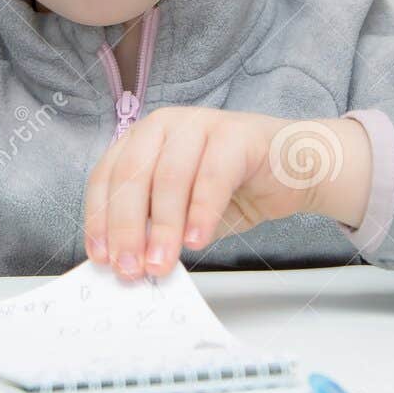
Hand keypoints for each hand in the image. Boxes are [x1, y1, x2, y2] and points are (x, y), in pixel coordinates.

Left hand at [83, 108, 370, 280]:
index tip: (101, 257)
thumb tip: (127, 262)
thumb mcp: (182, 212)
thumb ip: (154, 227)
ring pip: (169, 176)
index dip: (99, 218)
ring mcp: (199, 124)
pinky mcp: (237, 134)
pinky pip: (212, 175)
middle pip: (132, 176)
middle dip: (126, 227)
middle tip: (129, 268)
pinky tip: (196, 241)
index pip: (106, 177)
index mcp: (141, 140)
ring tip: (161, 264)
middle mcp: (164, 126)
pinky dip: (201, 212)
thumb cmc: (232, 188)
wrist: (294, 169)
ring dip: (163, 227)